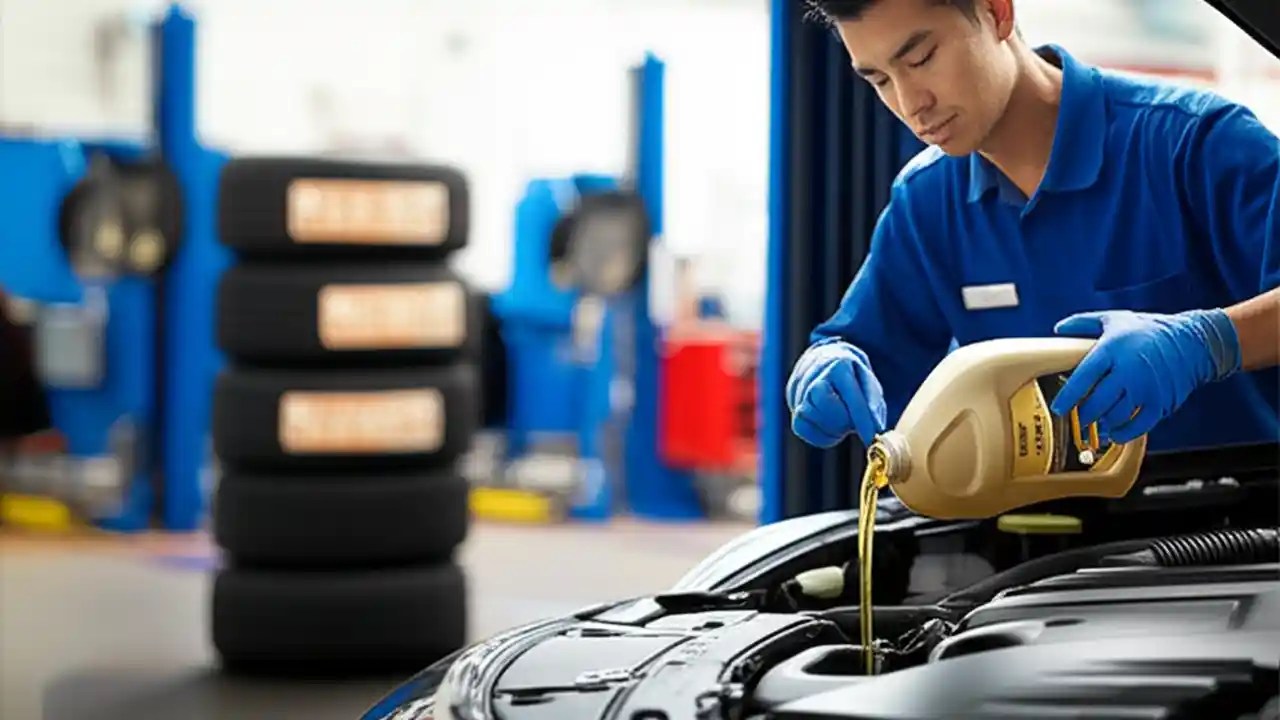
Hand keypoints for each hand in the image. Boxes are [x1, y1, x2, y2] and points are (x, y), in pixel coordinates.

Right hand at [786, 342, 886, 447]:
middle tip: (851, 424)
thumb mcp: (868, 384)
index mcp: (839, 364)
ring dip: (830, 428)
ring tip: (842, 423)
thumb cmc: (852, 377)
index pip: (850, 396)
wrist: (827, 361)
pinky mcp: (791, 403)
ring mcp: (799, 387)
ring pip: (810, 416)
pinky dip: (818, 434)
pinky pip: (801, 427)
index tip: (870, 438)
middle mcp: (815, 373)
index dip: (862, 420)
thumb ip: (872, 405)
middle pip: (823, 403)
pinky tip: (829, 428)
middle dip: (841, 420)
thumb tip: (875, 428)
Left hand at [1050, 309, 1240, 442]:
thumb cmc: (1149, 330)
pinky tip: (1114, 434)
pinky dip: (1123, 434)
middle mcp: (1128, 371)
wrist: (1192, 341)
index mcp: (1113, 349)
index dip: (1068, 396)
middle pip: (1098, 402)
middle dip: (1084, 414)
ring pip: (1115, 416)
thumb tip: (1058, 328)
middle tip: (1078, 417)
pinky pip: (1138, 426)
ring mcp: (1145, 388)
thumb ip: (1083, 323)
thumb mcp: (1114, 319)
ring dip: (1101, 423)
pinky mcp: (1160, 402)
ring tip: (1095, 422)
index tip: (1058, 407)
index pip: (1084, 377)